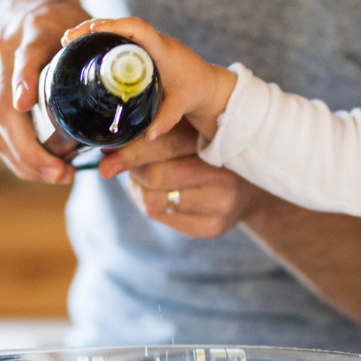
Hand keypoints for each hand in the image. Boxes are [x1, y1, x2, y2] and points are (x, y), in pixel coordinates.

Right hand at [0, 0, 86, 183]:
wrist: (3, 8)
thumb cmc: (55, 19)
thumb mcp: (78, 21)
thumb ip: (102, 45)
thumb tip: (138, 79)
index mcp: (31, 32)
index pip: (23, 57)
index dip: (23, 80)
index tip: (27, 104)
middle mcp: (2, 55)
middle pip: (3, 107)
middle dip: (29, 147)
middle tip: (61, 172)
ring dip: (23, 159)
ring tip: (56, 176)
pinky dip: (15, 156)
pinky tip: (39, 171)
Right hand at [62, 17, 236, 141]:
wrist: (207, 83)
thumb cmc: (195, 89)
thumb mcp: (182, 104)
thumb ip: (166, 119)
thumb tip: (149, 136)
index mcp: (161, 49)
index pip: (138, 28)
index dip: (114, 26)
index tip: (92, 32)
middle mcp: (152, 40)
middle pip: (119, 24)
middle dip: (92, 28)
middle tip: (68, 39)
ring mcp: (145, 43)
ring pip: (116, 29)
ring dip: (93, 32)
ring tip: (68, 42)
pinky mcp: (140, 49)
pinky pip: (118, 38)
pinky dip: (100, 40)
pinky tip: (82, 49)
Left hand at [99, 119, 266, 238]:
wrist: (255, 187)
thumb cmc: (214, 151)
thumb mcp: (196, 132)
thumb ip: (161, 131)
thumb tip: (110, 144)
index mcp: (220, 143)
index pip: (166, 144)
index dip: (131, 148)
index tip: (105, 150)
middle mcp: (225, 177)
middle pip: (155, 176)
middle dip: (130, 167)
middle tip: (117, 160)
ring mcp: (221, 207)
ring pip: (152, 199)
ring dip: (137, 186)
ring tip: (141, 174)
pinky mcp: (212, 229)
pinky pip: (160, 215)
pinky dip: (149, 201)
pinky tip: (157, 191)